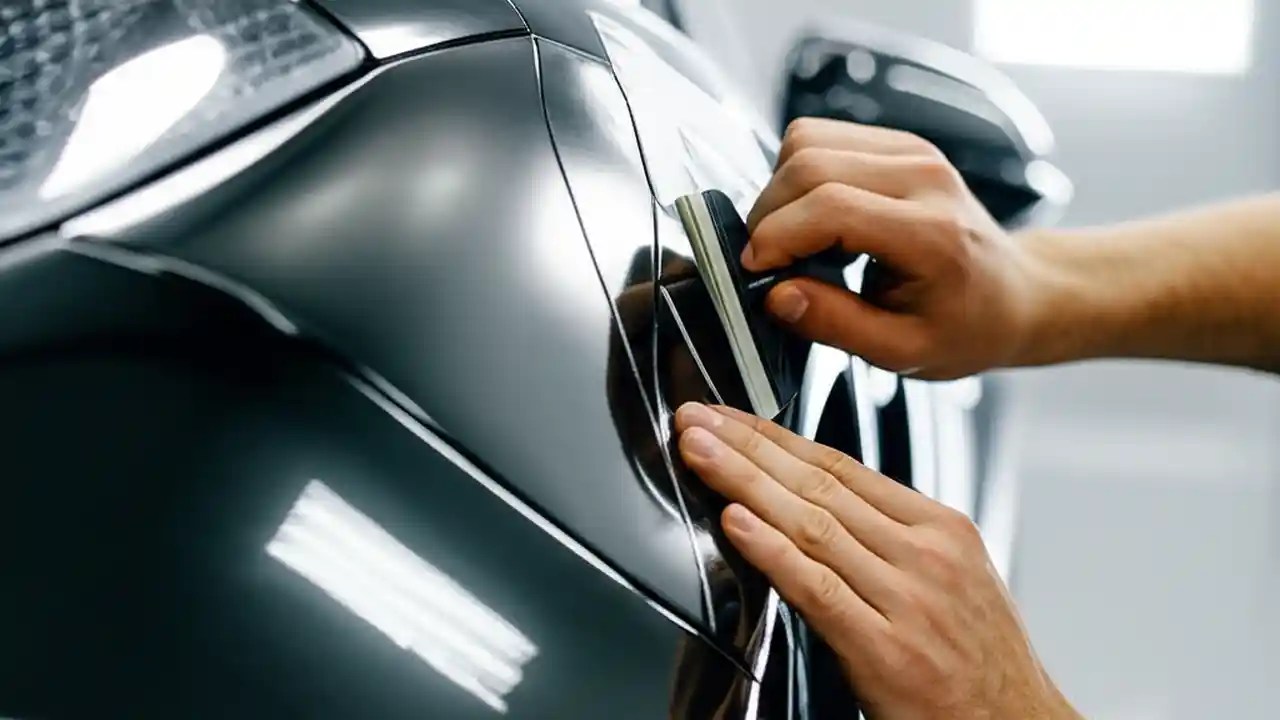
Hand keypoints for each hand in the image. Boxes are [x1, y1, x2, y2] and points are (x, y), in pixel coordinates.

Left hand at [674, 402, 1080, 719]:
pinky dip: (772, 551)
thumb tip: (819, 500)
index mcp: (940, 528)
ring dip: (745, 482)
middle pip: (819, 484)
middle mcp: (926, 555)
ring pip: (812, 524)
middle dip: (748, 445)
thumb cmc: (980, 660)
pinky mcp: (886, 650)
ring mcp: (908, 599)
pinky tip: (735, 523)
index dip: (775, 437)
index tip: (728, 417)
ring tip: (700, 454)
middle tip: (696, 419)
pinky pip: (817, 588)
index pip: (841, 465)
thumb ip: (892, 537)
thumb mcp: (952, 577)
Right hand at [745, 118, 1044, 378]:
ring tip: (791, 238)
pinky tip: (813, 216)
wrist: (1014, 293)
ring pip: (807, 140)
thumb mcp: (902, 351)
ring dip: (780, 190)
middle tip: (767, 261)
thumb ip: (835, 324)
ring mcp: (912, 150)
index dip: (777, 236)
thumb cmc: (966, 325)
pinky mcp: (898, 142)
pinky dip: (798, 175)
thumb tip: (776, 295)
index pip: (830, 206)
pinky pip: (822, 137)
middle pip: (810, 164)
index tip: (754, 271)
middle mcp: (923, 176)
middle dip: (768, 214)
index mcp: (931, 233)